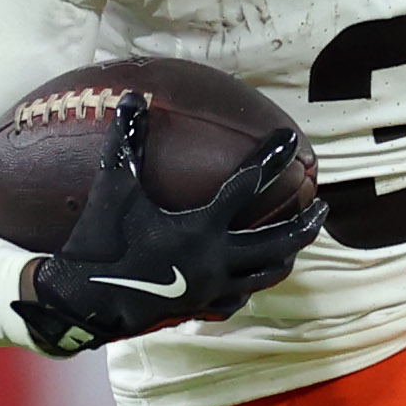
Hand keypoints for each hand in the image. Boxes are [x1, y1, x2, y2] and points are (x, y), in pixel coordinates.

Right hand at [17, 96, 326, 357]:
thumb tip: (130, 97)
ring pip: (267, 274)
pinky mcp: (202, 308)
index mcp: (202, 227)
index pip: (248, 185)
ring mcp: (214, 288)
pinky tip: (250, 279)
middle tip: (322, 205)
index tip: (291, 140)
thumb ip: (126, 142)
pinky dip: (250, 285)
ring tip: (298, 242)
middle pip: (279, 240)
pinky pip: (239, 298)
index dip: (271, 158)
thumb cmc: (99, 241)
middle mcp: (217, 259)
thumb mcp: (113, 188)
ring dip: (286, 255)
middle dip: (306, 222)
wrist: (83, 303)